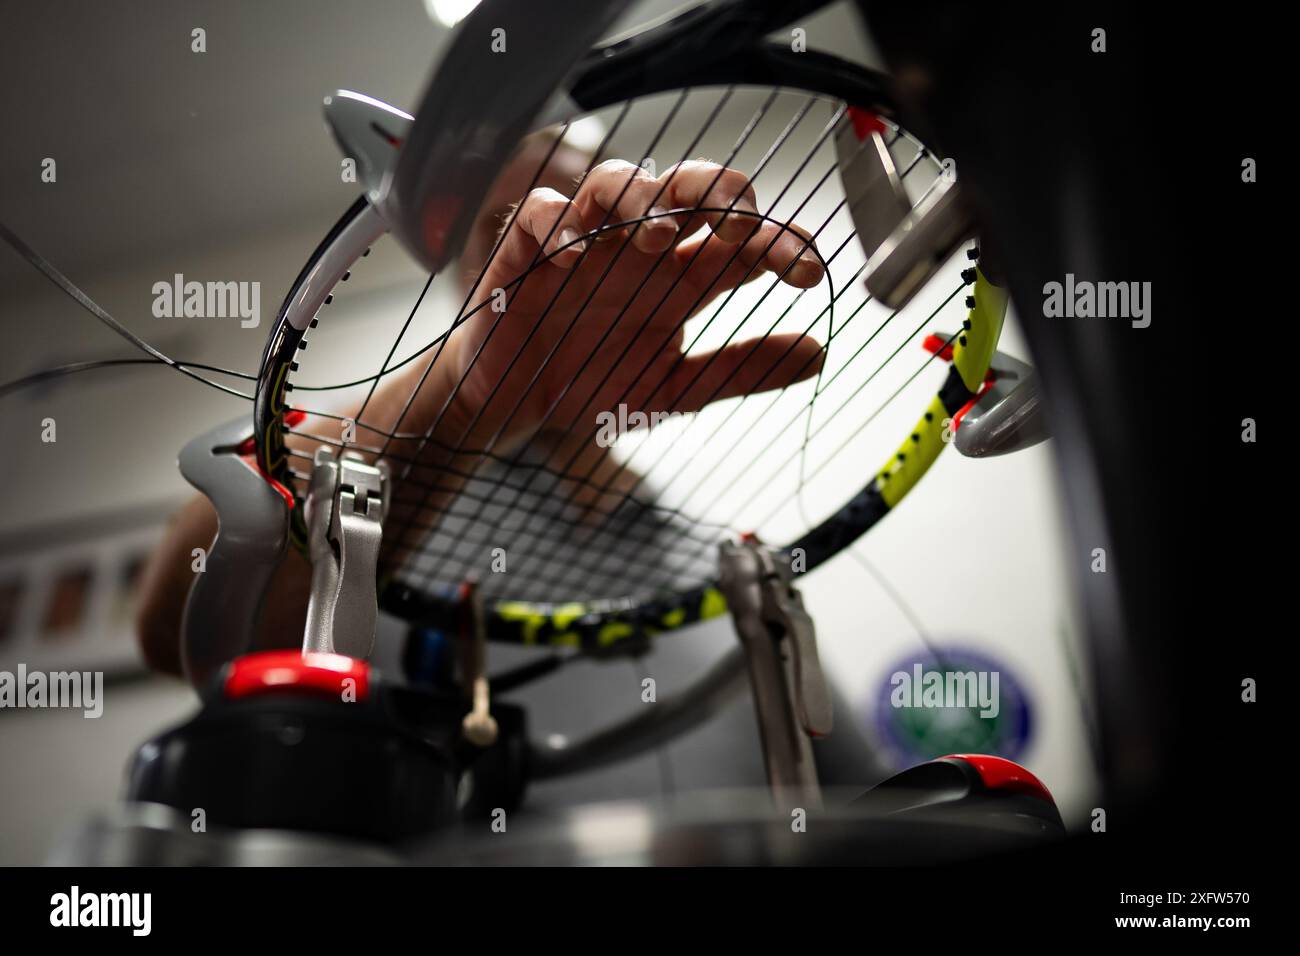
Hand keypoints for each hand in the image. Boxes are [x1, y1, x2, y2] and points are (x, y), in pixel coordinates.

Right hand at [430, 159, 826, 453]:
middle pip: (685, 189)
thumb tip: (818, 353)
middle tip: (741, 220)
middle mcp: (636, 250)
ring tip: (659, 233)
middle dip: (718, 190)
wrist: (513, 409)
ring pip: (615, 182)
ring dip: (642, 197)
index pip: (740, 241)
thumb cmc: (589, 384)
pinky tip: (573, 254)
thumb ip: (741, 369)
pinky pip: (540, 214)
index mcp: (678, 277)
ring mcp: (583, 245)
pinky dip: (557, 223)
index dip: (778, 243)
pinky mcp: (526, 254)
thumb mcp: (675, 390)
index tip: (808, 270)